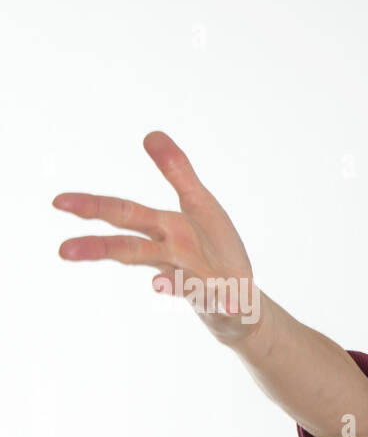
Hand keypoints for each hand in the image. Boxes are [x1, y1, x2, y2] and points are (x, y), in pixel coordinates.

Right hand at [52, 130, 264, 346]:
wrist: (240, 299)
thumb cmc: (215, 250)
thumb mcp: (199, 204)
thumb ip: (178, 172)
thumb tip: (152, 133)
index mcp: (164, 230)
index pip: (124, 214)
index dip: (93, 207)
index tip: (58, 202)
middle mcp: (173, 257)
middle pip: (133, 250)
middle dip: (101, 249)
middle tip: (63, 251)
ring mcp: (195, 282)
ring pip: (176, 281)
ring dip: (168, 283)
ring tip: (156, 285)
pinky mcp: (222, 301)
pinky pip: (222, 301)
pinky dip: (225, 302)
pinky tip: (228, 302)